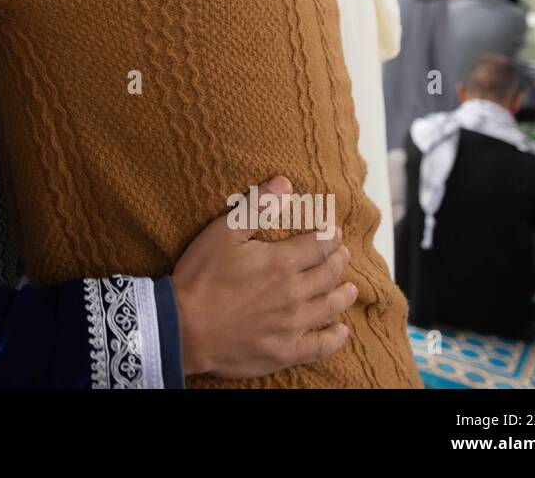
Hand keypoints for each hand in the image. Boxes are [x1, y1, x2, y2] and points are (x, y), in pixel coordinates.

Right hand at [172, 176, 354, 378]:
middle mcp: (295, 293)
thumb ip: (256, 207)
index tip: (335, 231)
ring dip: (343, 295)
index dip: (330, 236)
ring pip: (329, 307)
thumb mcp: (223, 233)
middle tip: (344, 255)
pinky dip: (335, 338)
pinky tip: (342, 331)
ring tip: (351, 288)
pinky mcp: (284, 351)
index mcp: (282, 262)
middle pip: (329, 274)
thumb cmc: (200, 277)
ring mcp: (292, 325)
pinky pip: (320, 346)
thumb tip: (284, 183)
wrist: (183, 327)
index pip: (319, 245)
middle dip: (339, 261)